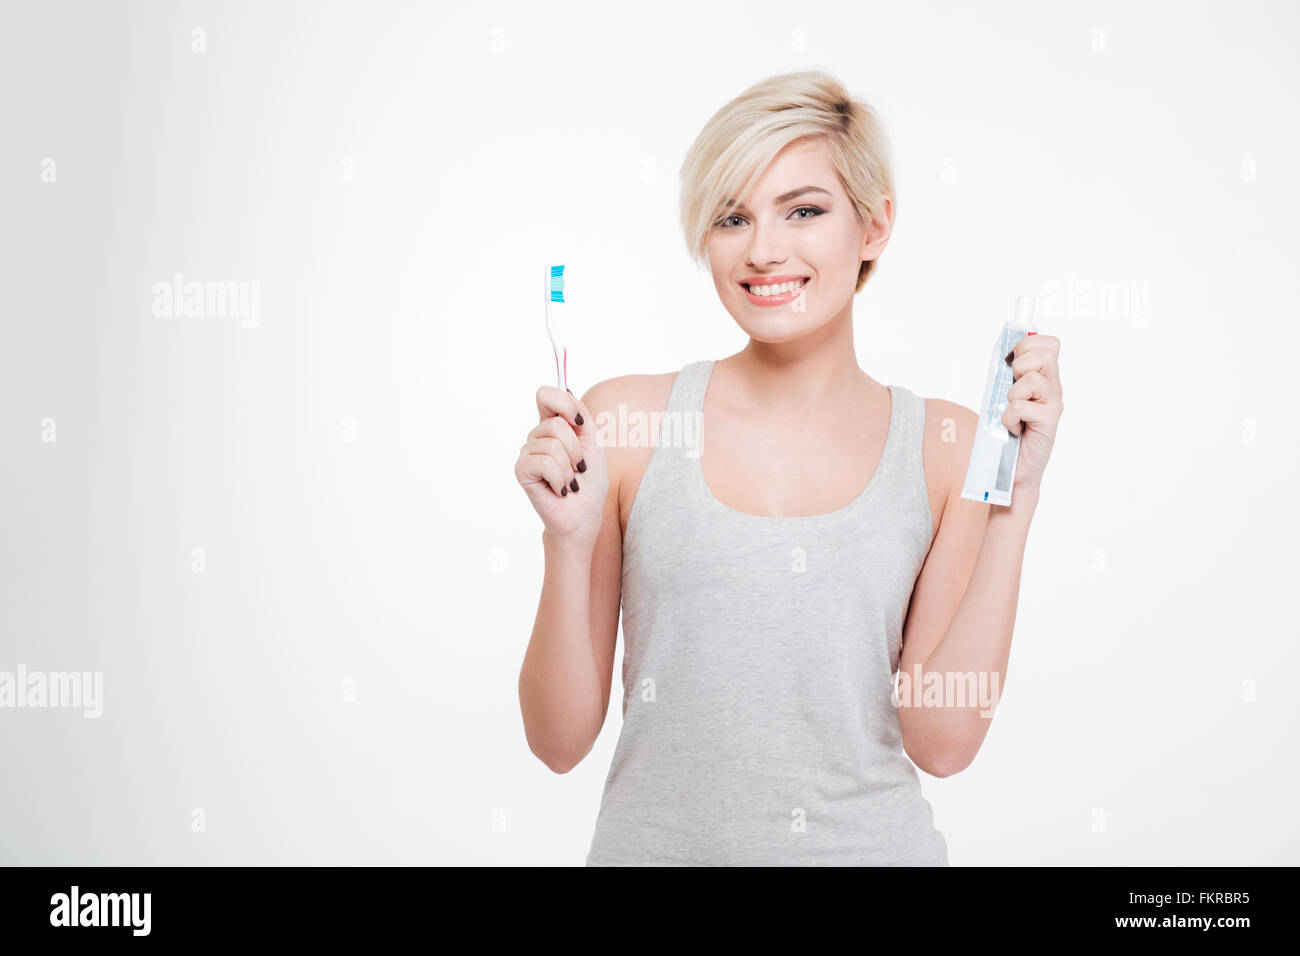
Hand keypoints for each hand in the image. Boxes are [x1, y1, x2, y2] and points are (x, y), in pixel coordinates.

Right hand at [515, 385, 607, 546]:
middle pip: (555, 423)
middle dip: (576, 448)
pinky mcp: (522, 470)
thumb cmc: (589, 480)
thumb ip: (581, 415)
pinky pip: (544, 463)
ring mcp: (527, 452)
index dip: (563, 402)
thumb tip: (567, 389)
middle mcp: (537, 436)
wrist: (585, 512)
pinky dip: (560, 479)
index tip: (579, 422)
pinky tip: (560, 489)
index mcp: (552, 425)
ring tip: (570, 481)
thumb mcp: (593, 441)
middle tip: (579, 467)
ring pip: (552, 445)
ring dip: (569, 468)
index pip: (545, 395)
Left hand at [1002, 333, 1063, 495]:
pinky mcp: (1048, 422)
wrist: (1013, 470)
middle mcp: (1053, 389)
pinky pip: (1020, 406)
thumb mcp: (1004, 397)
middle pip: (1046, 353)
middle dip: (1020, 364)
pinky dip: (1008, 418)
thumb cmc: (1006, 433)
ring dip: (1011, 394)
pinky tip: (1015, 429)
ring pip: (1031, 379)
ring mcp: (1053, 404)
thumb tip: (1003, 355)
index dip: (1028, 344)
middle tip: (1012, 385)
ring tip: (1012, 412)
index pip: (1049, 344)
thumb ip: (1007, 377)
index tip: (1012, 362)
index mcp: (1044, 378)